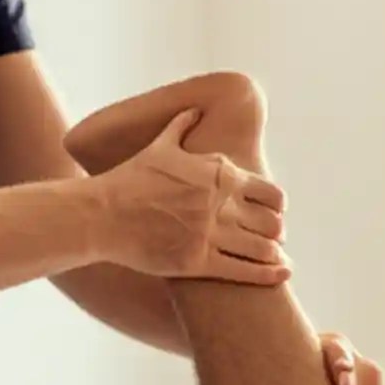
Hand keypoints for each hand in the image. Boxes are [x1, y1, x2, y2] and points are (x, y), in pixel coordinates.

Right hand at [90, 108, 290, 284]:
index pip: (270, 192)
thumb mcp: (159, 146)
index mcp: (219, 175)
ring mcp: (210, 234)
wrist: (102, 214)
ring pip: (261, 248)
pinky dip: (268, 273)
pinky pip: (244, 271)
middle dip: (277, 230)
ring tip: (279, 257)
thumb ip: (182, 128)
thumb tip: (195, 110)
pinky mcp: (198, 262)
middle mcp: (220, 204)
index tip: (277, 210)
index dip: (278, 204)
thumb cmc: (129, 179)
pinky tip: (282, 272)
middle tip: (277, 236)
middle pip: (270, 222)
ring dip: (275, 253)